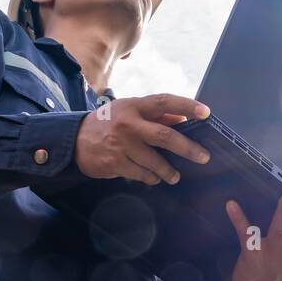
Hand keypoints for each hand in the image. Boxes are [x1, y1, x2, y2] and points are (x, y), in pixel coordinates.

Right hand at [73, 94, 211, 185]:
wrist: (75, 140)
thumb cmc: (108, 123)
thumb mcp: (129, 111)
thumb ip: (155, 116)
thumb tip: (182, 120)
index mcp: (134, 106)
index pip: (164, 102)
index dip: (186, 106)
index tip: (206, 112)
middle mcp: (128, 124)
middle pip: (164, 136)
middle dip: (188, 148)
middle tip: (203, 156)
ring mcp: (121, 144)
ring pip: (154, 161)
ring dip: (169, 171)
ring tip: (175, 175)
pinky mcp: (115, 163)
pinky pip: (141, 174)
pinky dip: (152, 178)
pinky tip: (155, 178)